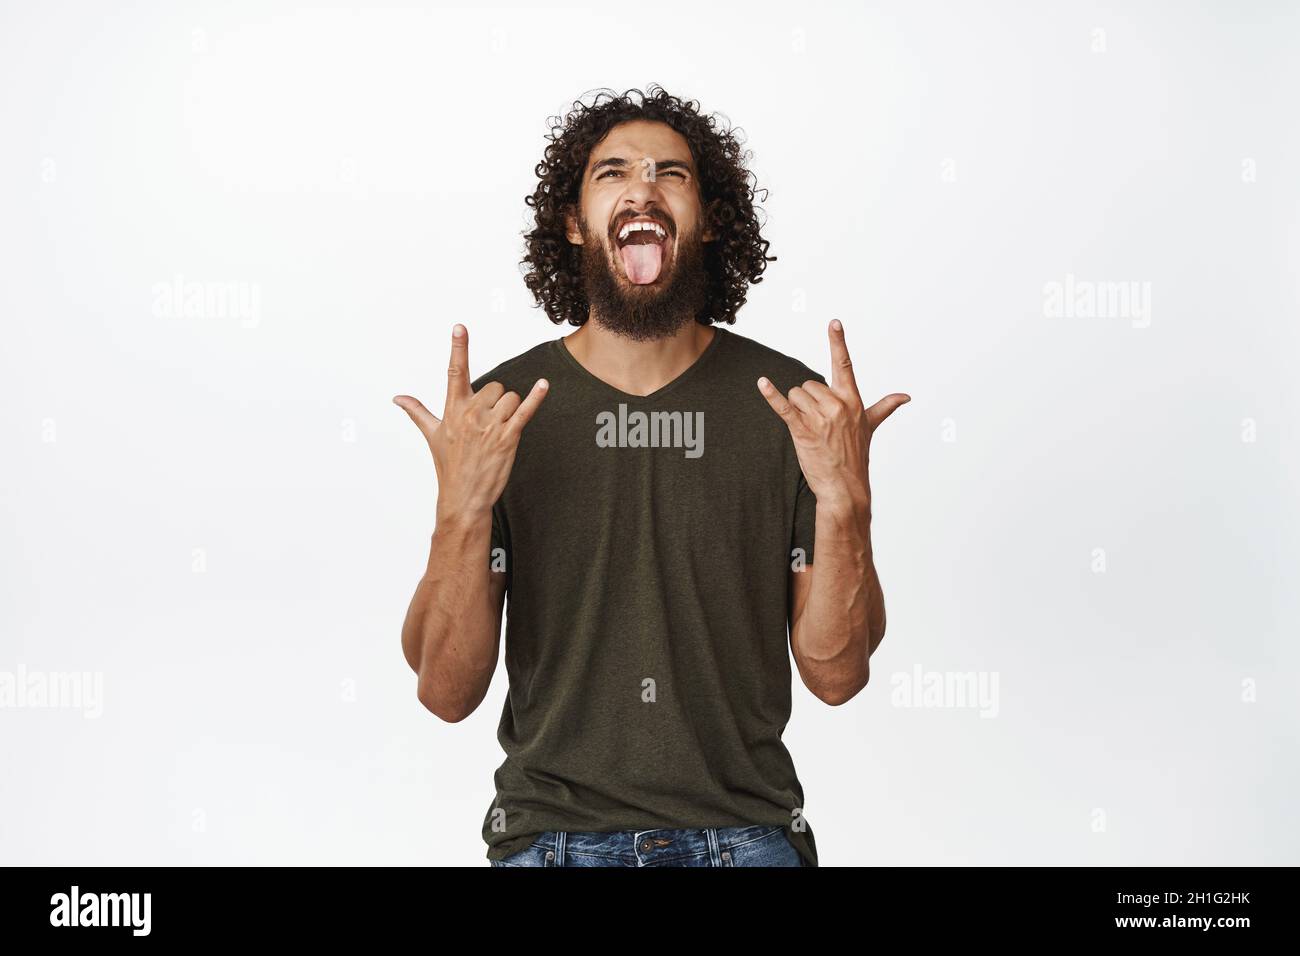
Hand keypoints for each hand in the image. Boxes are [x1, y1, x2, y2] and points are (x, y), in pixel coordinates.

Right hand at [394, 324, 548, 517]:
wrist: (464, 497)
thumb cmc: (449, 466)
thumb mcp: (432, 435)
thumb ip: (417, 412)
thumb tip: (398, 398)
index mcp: (452, 409)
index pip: (455, 372)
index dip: (458, 348)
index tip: (460, 327)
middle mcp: (471, 413)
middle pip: (495, 387)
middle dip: (496, 401)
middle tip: (487, 426)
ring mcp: (490, 425)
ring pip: (510, 398)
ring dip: (510, 411)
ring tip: (498, 432)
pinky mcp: (508, 437)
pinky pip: (525, 410)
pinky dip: (536, 397)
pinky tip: (543, 385)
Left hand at [757, 320, 908, 510]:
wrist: (845, 487)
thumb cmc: (856, 456)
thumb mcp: (871, 427)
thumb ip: (885, 407)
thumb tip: (905, 397)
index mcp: (852, 400)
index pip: (844, 364)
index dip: (838, 342)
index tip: (834, 322)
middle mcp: (838, 405)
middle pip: (809, 384)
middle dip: (809, 400)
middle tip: (819, 423)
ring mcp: (820, 417)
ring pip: (796, 395)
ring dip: (797, 409)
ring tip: (810, 429)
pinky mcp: (802, 430)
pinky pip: (783, 406)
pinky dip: (771, 395)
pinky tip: (762, 383)